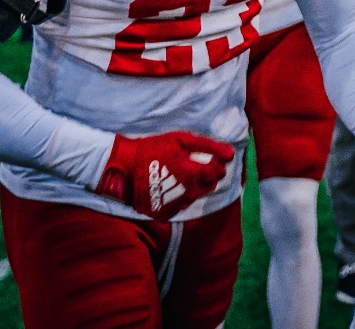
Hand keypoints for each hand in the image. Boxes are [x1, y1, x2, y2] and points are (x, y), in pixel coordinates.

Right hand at [94, 132, 234, 219]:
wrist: (123, 168)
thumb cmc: (153, 149)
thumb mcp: (180, 140)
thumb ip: (208, 147)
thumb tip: (231, 154)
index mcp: (193, 174)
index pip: (218, 173)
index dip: (217, 165)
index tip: (211, 160)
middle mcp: (187, 193)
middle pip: (209, 187)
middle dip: (208, 176)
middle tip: (197, 167)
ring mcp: (175, 205)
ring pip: (195, 197)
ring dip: (194, 186)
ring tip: (181, 175)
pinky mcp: (164, 214)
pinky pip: (180, 205)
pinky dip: (180, 196)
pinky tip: (171, 186)